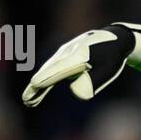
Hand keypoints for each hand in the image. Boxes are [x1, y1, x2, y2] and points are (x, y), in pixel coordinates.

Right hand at [21, 23, 140, 106]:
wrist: (113, 38)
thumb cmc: (112, 57)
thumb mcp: (109, 69)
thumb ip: (94, 81)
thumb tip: (75, 93)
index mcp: (81, 55)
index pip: (62, 68)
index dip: (48, 76)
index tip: (35, 84)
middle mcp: (68, 52)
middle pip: (50, 70)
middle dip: (38, 85)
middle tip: (26, 99)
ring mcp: (63, 53)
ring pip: (48, 71)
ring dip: (38, 86)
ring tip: (28, 101)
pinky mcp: (63, 56)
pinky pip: (51, 70)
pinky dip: (44, 80)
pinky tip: (36, 90)